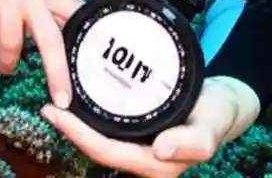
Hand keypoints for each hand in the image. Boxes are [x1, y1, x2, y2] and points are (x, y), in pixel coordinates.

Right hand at [0, 0, 82, 107]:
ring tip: (4, 70)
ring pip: (13, 43)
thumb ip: (58, 13)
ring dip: (8, 63)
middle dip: (57, 74)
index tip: (94, 72)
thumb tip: (81, 46)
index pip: (75, 19)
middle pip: (50, 39)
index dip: (86, 44)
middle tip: (61, 101)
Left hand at [40, 77, 254, 177]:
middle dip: (70, 131)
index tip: (55, 113)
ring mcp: (140, 153)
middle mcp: (145, 164)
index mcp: (158, 166)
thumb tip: (161, 150)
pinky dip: (90, 120)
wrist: (224, 106)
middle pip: (98, 150)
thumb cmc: (217, 115)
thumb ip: (193, 142)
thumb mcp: (211, 127)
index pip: (107, 152)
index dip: (78, 135)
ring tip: (55, 106)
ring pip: (100, 143)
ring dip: (77, 127)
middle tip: (47, 107)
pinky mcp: (138, 138)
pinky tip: (78, 105)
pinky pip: (108, 133)